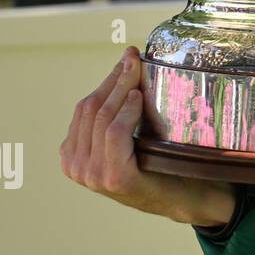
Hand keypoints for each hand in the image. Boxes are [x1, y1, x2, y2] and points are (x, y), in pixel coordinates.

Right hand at [60, 46, 236, 226]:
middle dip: (115, 77)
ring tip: (137, 69)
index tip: (126, 58)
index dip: (107, 80)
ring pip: (102, 116)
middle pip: (91, 108)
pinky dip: (127, 111)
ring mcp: (92, 175)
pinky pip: (115, 133)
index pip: (84, 108)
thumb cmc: (158, 164)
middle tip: (133, 56)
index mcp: (71, 156)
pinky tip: (140, 97)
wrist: (183, 198)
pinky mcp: (114, 178)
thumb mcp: (126, 141)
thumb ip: (114, 117)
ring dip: (122, 87)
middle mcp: (75, 167)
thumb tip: (125, 64)